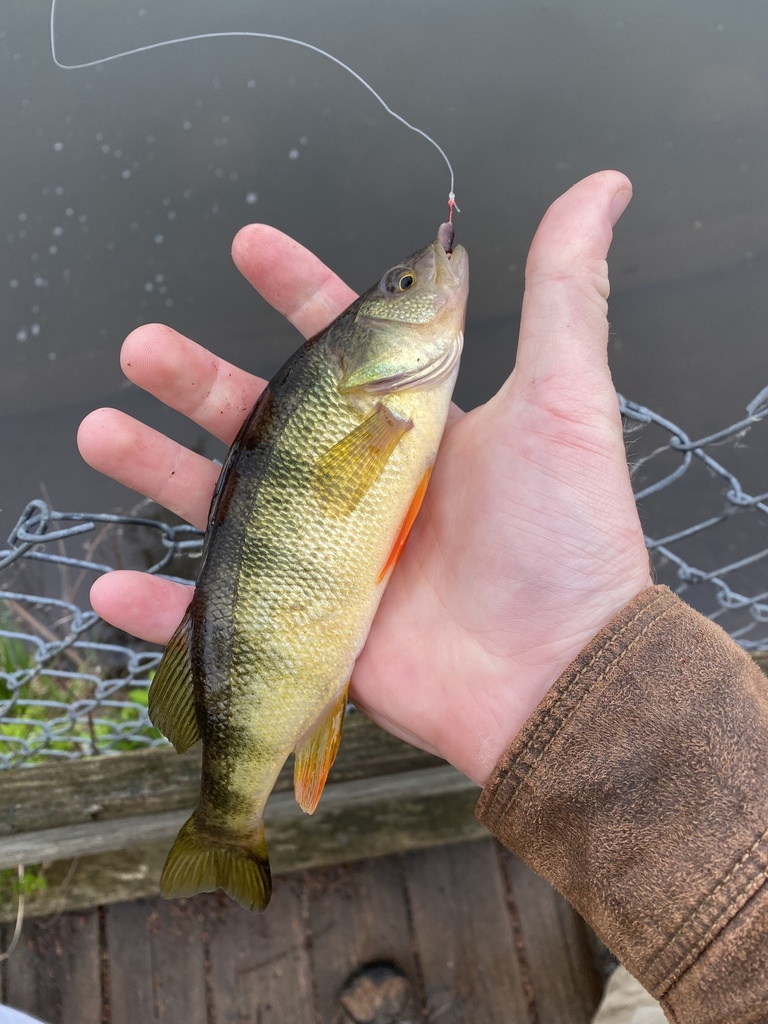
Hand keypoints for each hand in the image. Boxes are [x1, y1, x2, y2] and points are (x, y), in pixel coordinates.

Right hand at [78, 170, 650, 786]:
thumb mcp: (565, 405)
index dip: (294, 289)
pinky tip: (110, 589)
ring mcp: (328, 556)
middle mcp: (361, 483)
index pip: (339, 344)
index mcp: (410, 426)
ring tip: (101, 431)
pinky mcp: (307, 626)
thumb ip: (564, 296)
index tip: (250, 244)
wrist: (557, 674)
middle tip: (142, 347)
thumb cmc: (563, 538)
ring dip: (156, 468)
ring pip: (223, 503)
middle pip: (260, 417)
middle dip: (195, 378)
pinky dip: (162, 613)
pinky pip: (218, 619)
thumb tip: (602, 188)